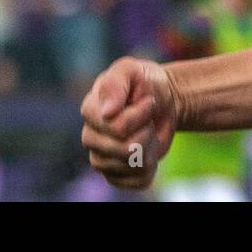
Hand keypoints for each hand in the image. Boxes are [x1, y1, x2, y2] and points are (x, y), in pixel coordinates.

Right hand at [80, 57, 179, 189]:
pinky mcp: (115, 176)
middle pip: (125, 149)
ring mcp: (101, 159)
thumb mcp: (132, 70)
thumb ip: (116, 84)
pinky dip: (151, 167)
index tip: (148, 101)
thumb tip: (107, 112)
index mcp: (90, 111)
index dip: (140, 115)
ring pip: (132, 166)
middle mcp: (91, 137)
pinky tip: (148, 150)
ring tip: (148, 132)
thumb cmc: (143, 82)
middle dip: (147, 131)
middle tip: (148, 118)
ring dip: (150, 148)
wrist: (161, 99)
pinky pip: (138, 181)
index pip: (116, 127)